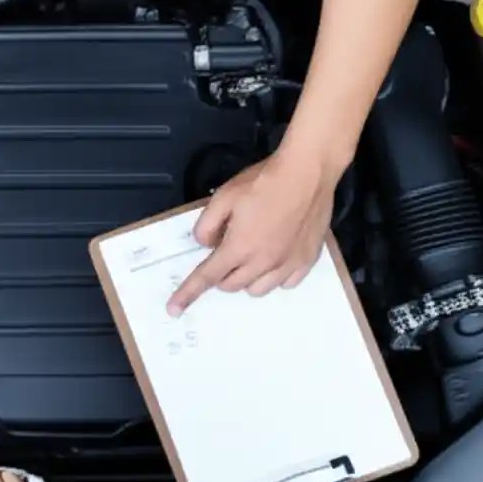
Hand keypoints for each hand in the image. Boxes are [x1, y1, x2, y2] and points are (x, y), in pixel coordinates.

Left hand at [167, 142, 344, 314]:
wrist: (308, 171)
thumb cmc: (263, 181)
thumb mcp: (223, 196)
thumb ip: (206, 225)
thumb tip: (206, 244)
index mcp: (238, 248)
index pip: (206, 277)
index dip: (187, 293)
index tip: (174, 309)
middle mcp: (262, 263)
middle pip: (231, 285)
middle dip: (221, 274)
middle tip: (225, 252)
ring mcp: (287, 264)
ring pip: (258, 289)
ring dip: (246, 278)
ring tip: (250, 255)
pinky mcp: (307, 260)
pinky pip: (286, 284)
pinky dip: (275, 278)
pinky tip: (275, 259)